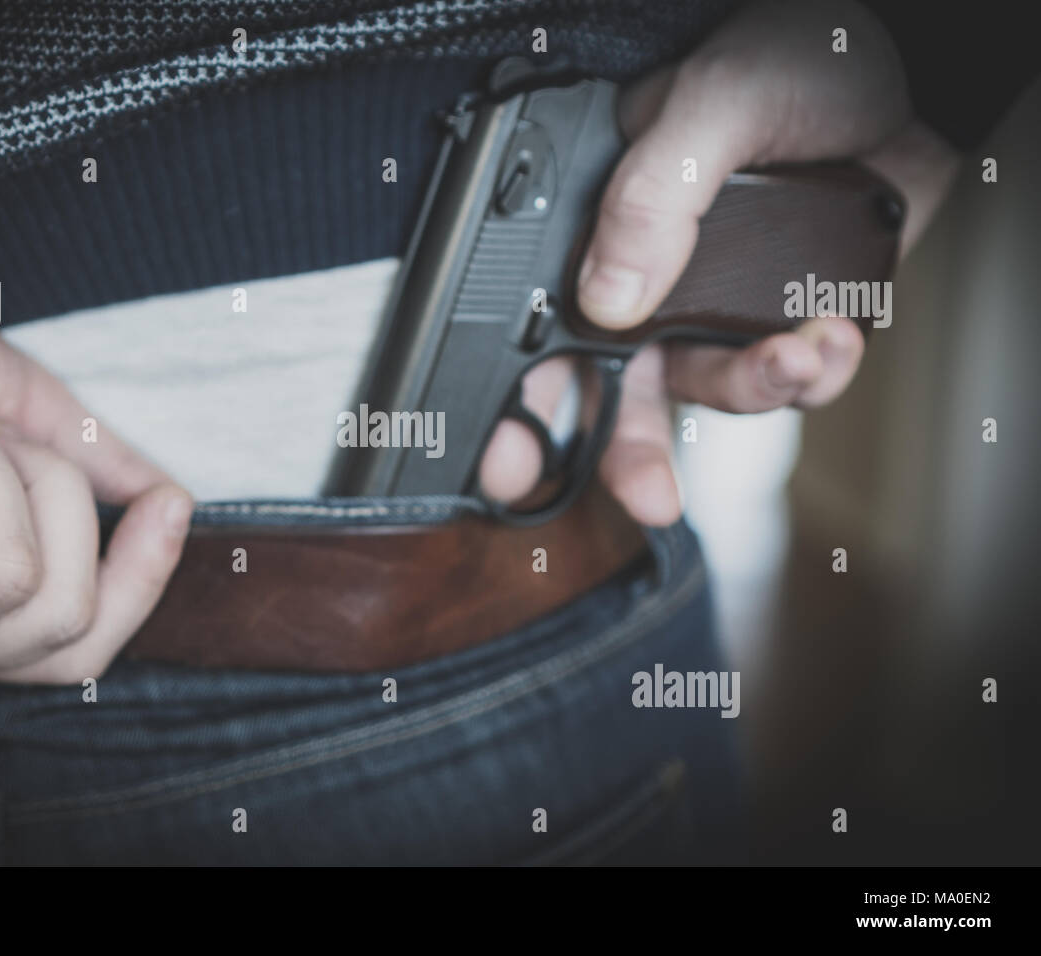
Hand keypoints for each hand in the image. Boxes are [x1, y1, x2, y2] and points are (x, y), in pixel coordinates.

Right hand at [479, 0, 958, 523]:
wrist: (915, 72)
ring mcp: (715, 304)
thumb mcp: (715, 103)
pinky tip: (831, 336)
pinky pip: (785, 381)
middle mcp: (649, 277)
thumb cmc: (801, 59)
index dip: (524, 405)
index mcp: (602, 226)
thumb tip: (609, 296)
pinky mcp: (779, 318)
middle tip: (651, 497)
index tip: (517, 469)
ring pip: (708, 392)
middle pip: (614, 391)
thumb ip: (653, 195)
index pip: (540, 329)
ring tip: (800, 353)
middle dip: (630, 456)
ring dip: (754, 390)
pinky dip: (814, 376)